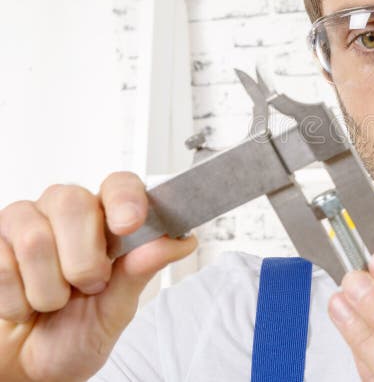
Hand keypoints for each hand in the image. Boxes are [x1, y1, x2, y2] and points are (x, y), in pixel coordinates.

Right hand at [0, 172, 196, 381]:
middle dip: (83, 260)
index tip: (129, 225)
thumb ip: (141, 272)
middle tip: (88, 287)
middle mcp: (66, 211)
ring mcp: (25, 223)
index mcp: (107, 220)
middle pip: (72, 203)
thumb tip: (180, 242)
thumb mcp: (117, 309)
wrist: (29, 366)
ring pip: (35, 238)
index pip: (120, 185)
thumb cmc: (77, 333)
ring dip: (49, 289)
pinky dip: (17, 299)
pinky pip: (3, 264)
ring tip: (54, 302)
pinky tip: (24, 305)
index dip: (125, 199)